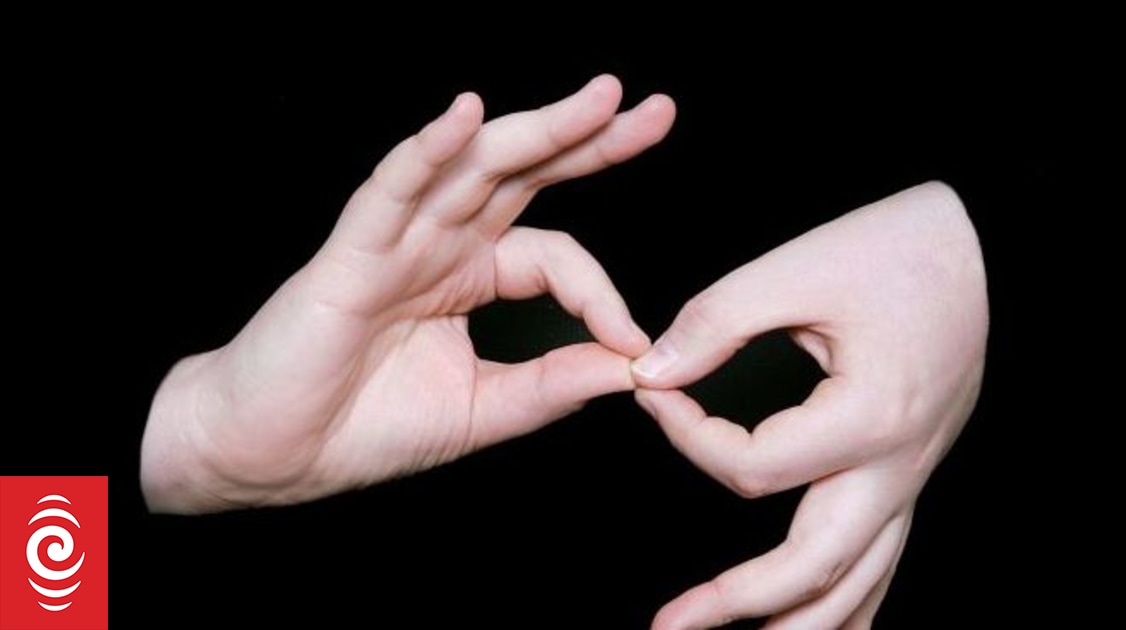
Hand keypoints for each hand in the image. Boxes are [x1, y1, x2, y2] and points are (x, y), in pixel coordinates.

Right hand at [142, 75, 675, 513]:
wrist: (274, 455)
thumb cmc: (364, 428)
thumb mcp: (485, 409)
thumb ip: (554, 384)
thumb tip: (634, 368)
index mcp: (471, 276)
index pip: (556, 255)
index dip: (601, 292)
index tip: (634, 342)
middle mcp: (440, 245)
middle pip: (525, 176)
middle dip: (590, 140)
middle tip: (655, 110)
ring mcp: (398, 240)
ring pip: (474, 167)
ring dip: (538, 129)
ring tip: (602, 99)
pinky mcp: (351, 253)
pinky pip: (393, 188)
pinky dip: (427, 150)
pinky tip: (466, 114)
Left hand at [632, 182, 987, 627]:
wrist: (991, 247)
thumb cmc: (904, 249)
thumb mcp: (801, 268)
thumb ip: (717, 320)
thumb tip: (649, 372)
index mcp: (870, 418)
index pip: (749, 468)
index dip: (684, 438)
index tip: (648, 391)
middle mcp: (896, 467)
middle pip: (812, 569)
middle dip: (737, 604)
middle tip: (667, 627)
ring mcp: (910, 479)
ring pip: (860, 588)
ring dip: (799, 628)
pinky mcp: (910, 473)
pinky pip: (884, 563)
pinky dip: (851, 607)